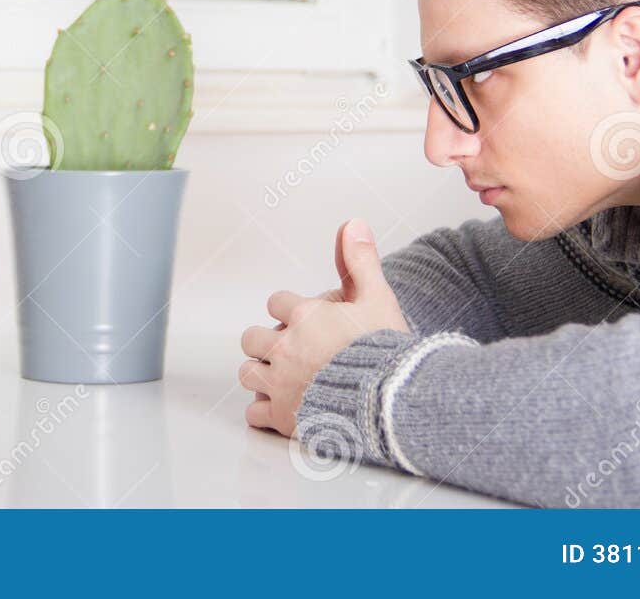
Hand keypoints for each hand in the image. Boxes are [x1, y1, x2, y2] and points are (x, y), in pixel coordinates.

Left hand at [237, 218, 409, 437]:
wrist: (391, 401)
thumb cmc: (387, 351)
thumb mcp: (378, 298)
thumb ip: (361, 261)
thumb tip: (353, 224)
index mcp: (305, 317)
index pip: (276, 303)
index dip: (289, 310)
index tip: (303, 319)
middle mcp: (285, 348)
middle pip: (252, 338)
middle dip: (266, 342)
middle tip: (287, 350)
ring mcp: (281, 383)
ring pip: (248, 373)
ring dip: (261, 374)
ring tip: (281, 377)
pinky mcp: (282, 416)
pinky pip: (255, 414)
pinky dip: (264, 412)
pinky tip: (281, 408)